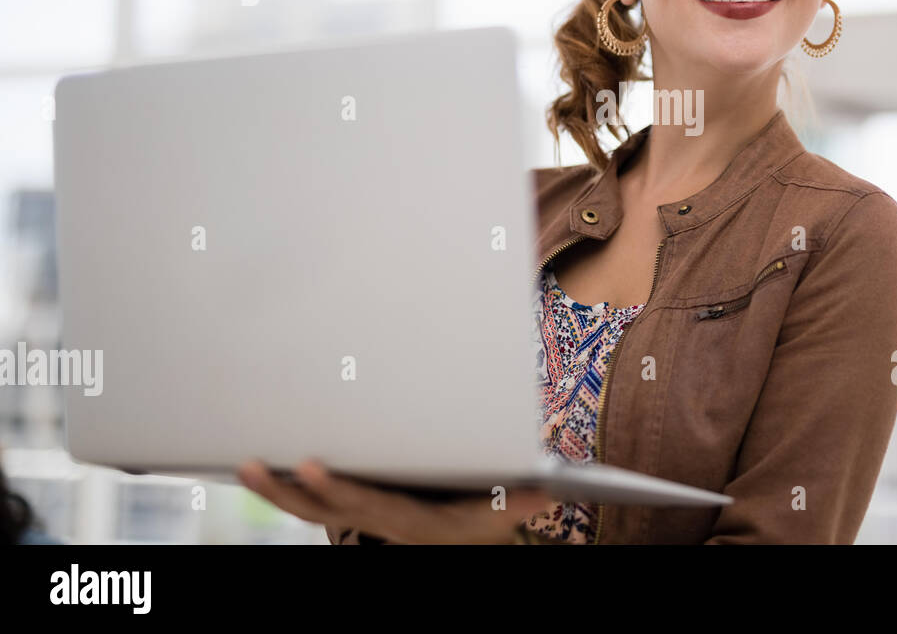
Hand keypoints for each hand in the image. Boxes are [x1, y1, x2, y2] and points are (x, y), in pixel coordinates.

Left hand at [236, 459, 551, 543]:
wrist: (456, 543)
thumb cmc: (477, 525)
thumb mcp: (499, 516)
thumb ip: (516, 501)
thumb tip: (541, 486)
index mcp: (409, 521)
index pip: (367, 504)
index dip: (336, 488)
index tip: (310, 466)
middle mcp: (375, 524)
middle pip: (323, 510)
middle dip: (287, 489)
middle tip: (257, 464)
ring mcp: (356, 521)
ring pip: (307, 510)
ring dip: (273, 491)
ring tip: (245, 466)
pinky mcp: (348, 511)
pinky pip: (307, 504)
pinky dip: (281, 489)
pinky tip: (257, 468)